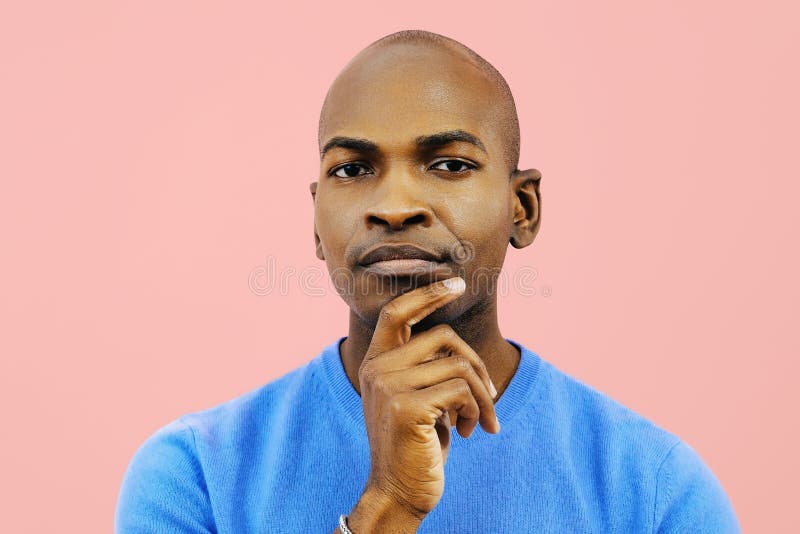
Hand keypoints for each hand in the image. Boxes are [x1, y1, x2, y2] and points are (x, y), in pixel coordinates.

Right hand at [350, 276, 499, 529]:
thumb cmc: (415, 445)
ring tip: (481, 422)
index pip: (396, 311)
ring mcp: (388, 386)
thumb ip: (426, 369)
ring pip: (459, 365)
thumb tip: (461, 349)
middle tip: (487, 396)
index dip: (428, 293)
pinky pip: (462, 390)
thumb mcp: (417, 399)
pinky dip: (478, 411)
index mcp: (375, 363)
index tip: (457, 283)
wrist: (398, 492)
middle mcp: (376, 369)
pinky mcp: (407, 407)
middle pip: (443, 336)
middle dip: (476, 364)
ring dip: (482, 396)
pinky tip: (471, 433)